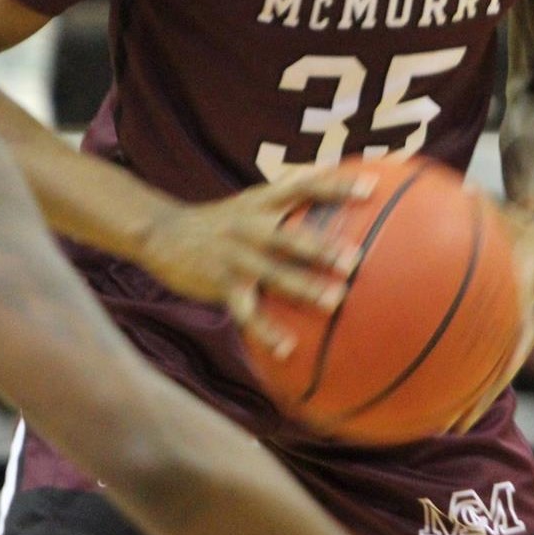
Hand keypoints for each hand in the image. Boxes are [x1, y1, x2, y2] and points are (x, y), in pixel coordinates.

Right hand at [137, 167, 374, 356]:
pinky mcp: (220, 284)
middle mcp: (249, 225)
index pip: (302, 186)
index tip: (370, 187)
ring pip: (272, 273)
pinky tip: (288, 349)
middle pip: (288, 234)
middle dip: (321, 245)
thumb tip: (331, 190)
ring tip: (335, 301)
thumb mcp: (249, 201)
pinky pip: (247, 312)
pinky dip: (267, 331)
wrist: (162, 233)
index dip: (335, 185)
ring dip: (304, 287)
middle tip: (354, 258)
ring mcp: (234, 256)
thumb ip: (287, 198)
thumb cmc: (221, 221)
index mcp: (260, 201)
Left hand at [446, 199, 533, 433]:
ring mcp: (512, 337)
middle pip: (498, 375)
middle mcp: (521, 327)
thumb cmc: (515, 220)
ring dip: (466, 404)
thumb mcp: (500, 210)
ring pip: (490, 379)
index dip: (493, 373)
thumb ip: (480, 202)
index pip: (511, 344)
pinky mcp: (500, 337)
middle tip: (446, 428)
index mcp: (522, 303)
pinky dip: (460, 380)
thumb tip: (462, 186)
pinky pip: (480, 363)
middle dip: (473, 403)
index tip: (473, 391)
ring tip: (436, 429)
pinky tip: (425, 393)